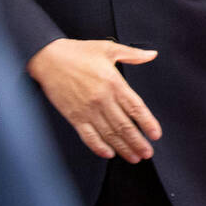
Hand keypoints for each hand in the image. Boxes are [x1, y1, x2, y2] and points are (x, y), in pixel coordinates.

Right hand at [26, 38, 160, 162]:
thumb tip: (152, 54)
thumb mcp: (108, 48)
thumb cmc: (77, 52)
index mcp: (114, 83)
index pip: (136, 108)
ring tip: (134, 157)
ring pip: (109, 134)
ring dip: (123, 148)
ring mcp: (88, 110)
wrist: (49, 58)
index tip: (156, 135)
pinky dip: (99, 147)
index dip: (148, 123)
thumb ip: (132, 54)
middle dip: (138, 142)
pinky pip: (89, 136)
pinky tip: (108, 153)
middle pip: (125, 126)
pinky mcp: (74, 117)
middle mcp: (103, 99)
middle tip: (147, 152)